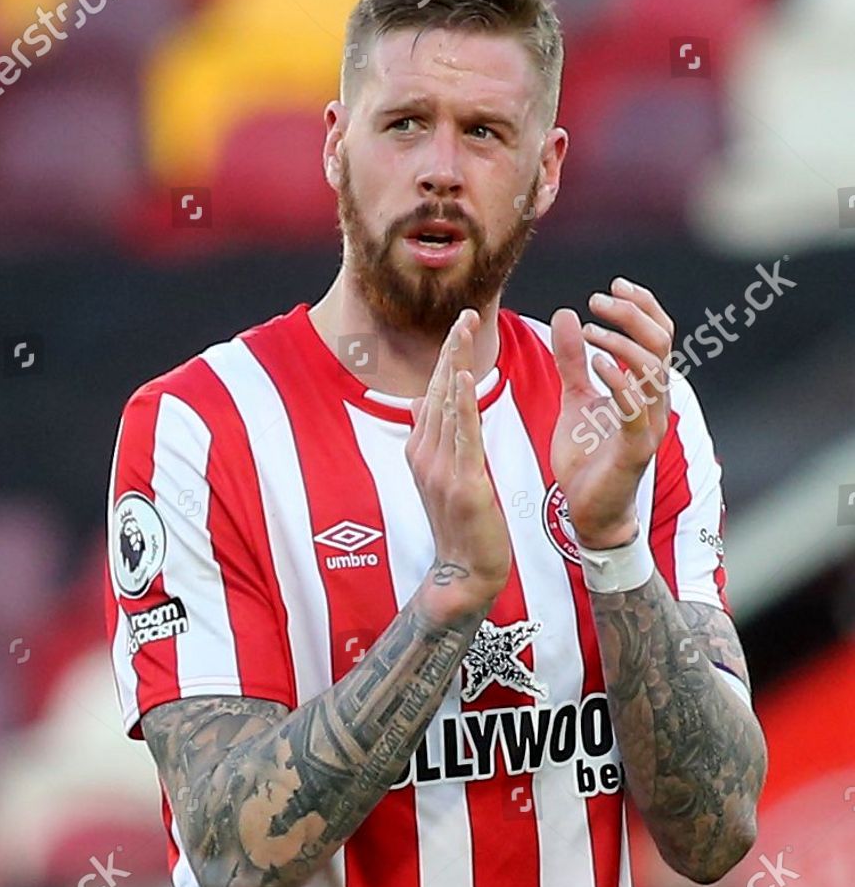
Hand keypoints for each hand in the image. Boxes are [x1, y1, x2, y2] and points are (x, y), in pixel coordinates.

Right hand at [406, 308, 511, 624]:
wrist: (465, 572)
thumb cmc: (460, 526)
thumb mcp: (441, 476)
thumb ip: (432, 438)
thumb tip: (421, 402)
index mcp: (421, 451)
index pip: (433, 394)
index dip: (446, 358)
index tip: (461, 325)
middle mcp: (425, 455)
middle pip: (437, 392)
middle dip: (451, 351)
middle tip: (466, 313)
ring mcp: (440, 470)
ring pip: (447, 406)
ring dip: (456, 365)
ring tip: (465, 330)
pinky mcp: (462, 484)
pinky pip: (461, 437)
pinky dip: (459, 405)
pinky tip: (461, 378)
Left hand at [549, 277, 672, 548]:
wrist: (587, 512)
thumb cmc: (586, 458)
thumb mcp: (574, 399)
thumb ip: (573, 361)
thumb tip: (565, 315)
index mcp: (645, 387)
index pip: (658, 334)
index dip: (642, 305)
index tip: (614, 284)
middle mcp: (656, 402)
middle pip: (660, 343)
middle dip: (632, 315)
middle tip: (597, 301)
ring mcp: (650, 425)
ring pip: (653, 371)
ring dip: (622, 344)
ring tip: (589, 331)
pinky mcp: (636, 449)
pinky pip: (636, 410)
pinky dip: (620, 382)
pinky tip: (598, 364)